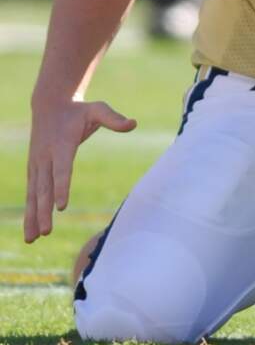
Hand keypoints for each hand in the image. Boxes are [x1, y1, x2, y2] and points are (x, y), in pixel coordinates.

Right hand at [24, 95, 135, 243]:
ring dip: (33, 217)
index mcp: (62, 146)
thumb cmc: (78, 110)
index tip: (61, 207)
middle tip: (47, 231)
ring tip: (33, 239)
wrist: (49, 105)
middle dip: (44, 211)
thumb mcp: (97, 110)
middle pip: (45, 188)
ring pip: (34, 195)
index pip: (62, 170)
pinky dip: (29, 213)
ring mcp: (37, 165)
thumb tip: (134, 123)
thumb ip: (113, 119)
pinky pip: (31, 194)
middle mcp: (46, 158)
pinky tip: (31, 232)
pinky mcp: (33, 170)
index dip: (61, 188)